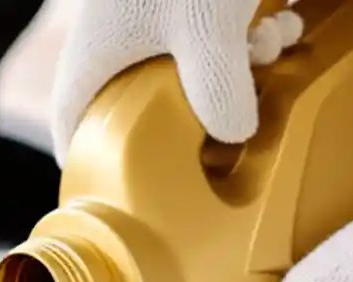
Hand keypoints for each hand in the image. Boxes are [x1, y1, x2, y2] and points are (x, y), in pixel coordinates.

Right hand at [50, 0, 302, 163]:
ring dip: (238, 70)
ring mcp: (155, 13)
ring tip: (273, 45)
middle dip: (199, 114)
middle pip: (142, 101)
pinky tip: (280, 19)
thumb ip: (219, 89)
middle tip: (237, 120)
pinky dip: (246, 35)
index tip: (117, 193)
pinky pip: (214, 32)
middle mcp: (117, 35)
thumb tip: (236, 135)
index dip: (88, 163)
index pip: (72, 125)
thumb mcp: (207, 24)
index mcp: (96, 52)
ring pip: (189, 65)